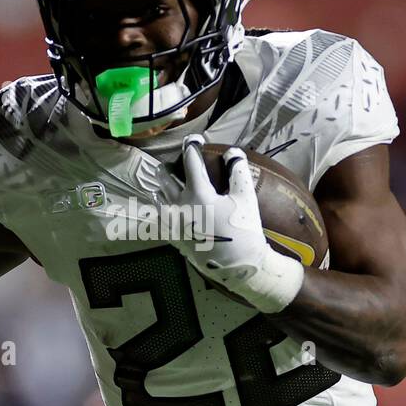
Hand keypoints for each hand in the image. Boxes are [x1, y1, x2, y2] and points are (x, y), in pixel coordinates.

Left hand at [158, 134, 303, 313]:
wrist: (239, 266)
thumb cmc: (244, 230)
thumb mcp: (246, 197)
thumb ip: (238, 170)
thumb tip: (233, 152)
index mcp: (198, 194)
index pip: (190, 161)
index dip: (192, 145)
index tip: (195, 138)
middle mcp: (180, 207)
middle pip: (165, 177)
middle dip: (168, 165)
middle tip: (174, 161)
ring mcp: (174, 223)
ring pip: (159, 196)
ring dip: (162, 185)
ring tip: (167, 179)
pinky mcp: (173, 237)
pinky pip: (160, 217)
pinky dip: (161, 206)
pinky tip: (166, 204)